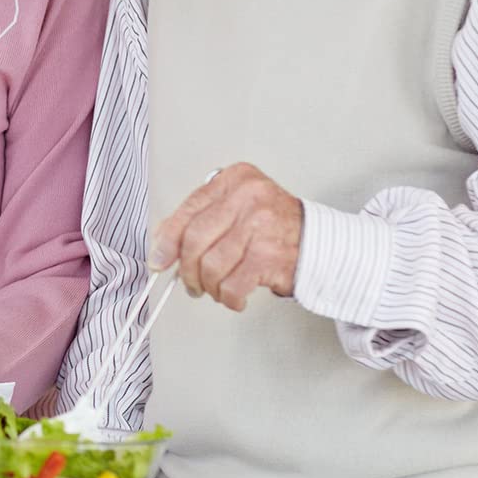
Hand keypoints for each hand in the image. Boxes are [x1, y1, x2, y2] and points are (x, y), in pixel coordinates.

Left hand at [148, 163, 302, 311]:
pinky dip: (228, 297)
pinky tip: (233, 297)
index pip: (188, 210)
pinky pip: (232, 285)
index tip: (158, 260)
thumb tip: (160, 242)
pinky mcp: (270, 256)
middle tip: (190, 282)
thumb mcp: (235, 208)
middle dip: (186, 268)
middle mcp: (248, 197)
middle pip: (195, 239)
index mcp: (235, 179)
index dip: (166, 240)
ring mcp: (261, 226)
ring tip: (214, 289)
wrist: (319, 243)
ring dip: (208, 285)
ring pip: (211, 265)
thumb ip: (199, 218)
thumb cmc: (273, 226)